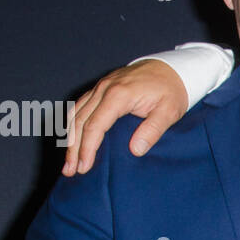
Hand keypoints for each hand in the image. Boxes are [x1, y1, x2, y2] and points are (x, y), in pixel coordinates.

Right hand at [63, 59, 187, 175]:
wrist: (171, 68)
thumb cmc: (171, 91)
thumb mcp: (169, 112)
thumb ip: (153, 130)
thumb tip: (135, 150)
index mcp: (119, 94)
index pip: (96, 125)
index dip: (87, 148)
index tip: (85, 167)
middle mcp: (104, 88)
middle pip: (80, 120)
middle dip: (72, 148)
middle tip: (70, 171)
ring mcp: (101, 86)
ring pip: (76, 112)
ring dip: (69, 138)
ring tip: (68, 162)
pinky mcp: (101, 88)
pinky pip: (81, 106)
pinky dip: (73, 124)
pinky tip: (72, 140)